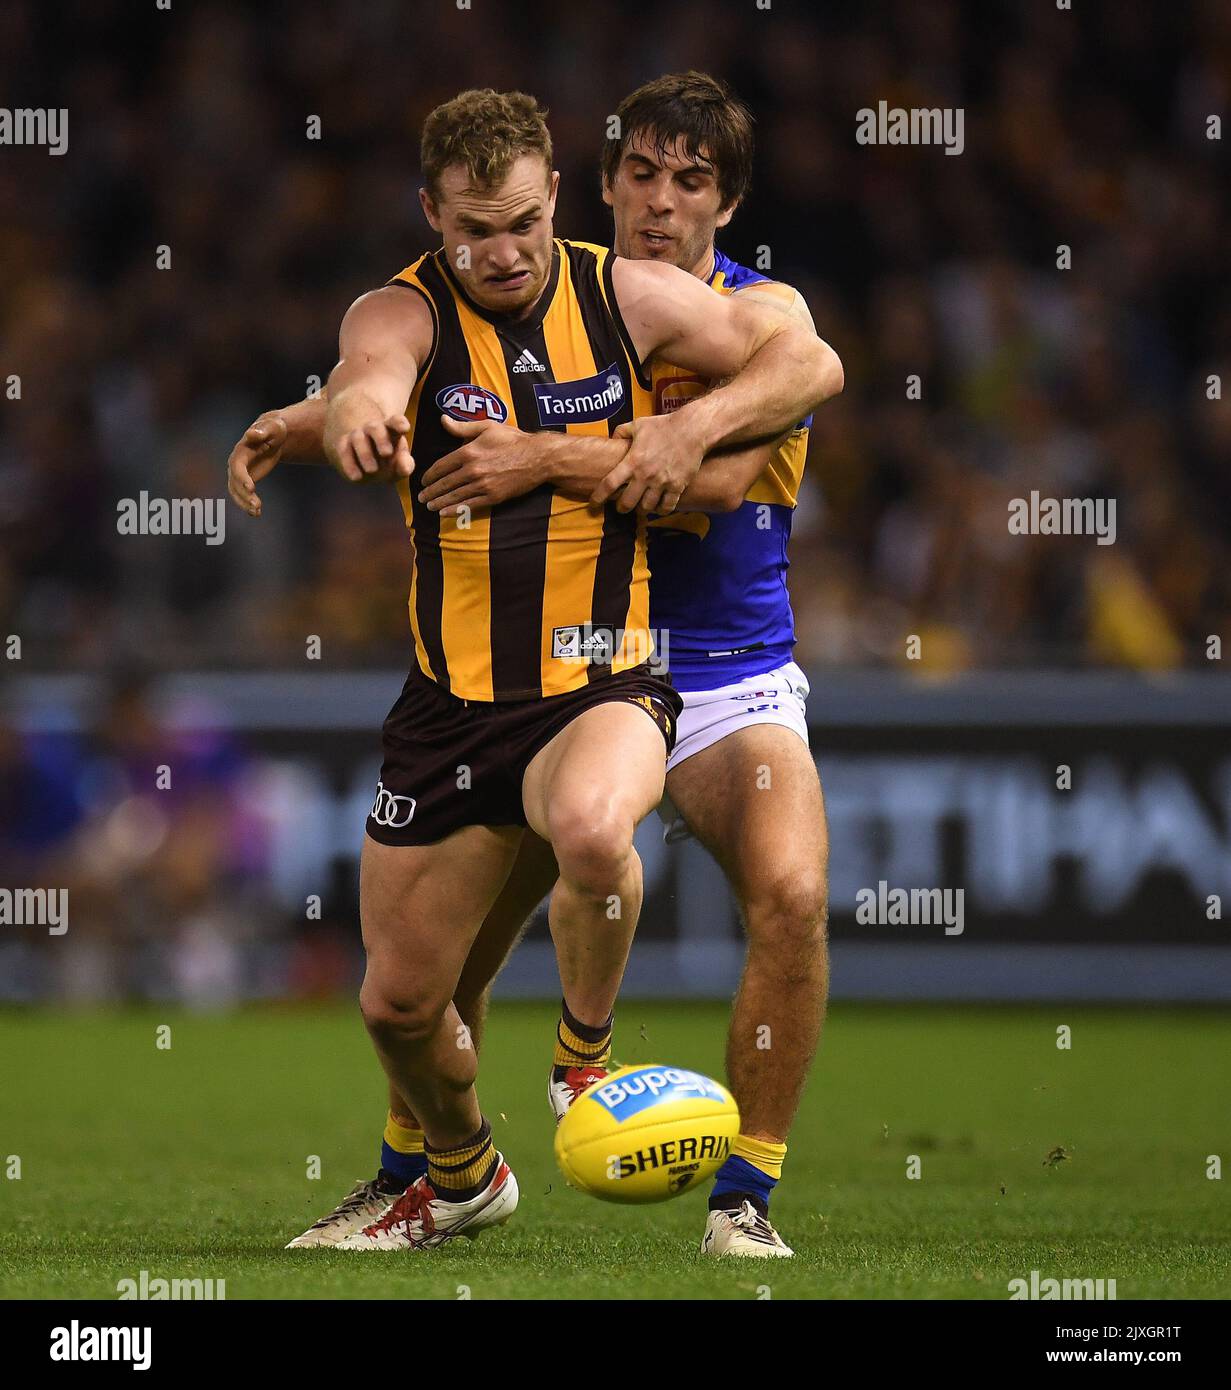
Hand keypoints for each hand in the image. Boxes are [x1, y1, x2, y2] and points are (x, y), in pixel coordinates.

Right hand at [227, 416, 287, 517]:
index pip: (237, 467)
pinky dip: (247, 505)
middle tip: (256, 505)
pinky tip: (256, 513)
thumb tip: (252, 433)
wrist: (273, 436)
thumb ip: (262, 431)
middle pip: (235, 482)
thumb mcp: (271, 427)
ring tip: (257, 512)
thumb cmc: (273, 429)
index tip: (251, 488)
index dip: (242, 478)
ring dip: (245, 503)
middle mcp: (236, 463)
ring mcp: (239, 473)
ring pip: (236, 491)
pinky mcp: (245, 481)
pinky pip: (242, 495)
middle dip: (244, 495)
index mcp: (241, 451)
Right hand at [327, 413, 413, 484]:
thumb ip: (405, 466)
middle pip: (376, 428)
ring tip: (372, 470)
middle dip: (381, 439)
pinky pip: (344, 451)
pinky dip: (349, 464)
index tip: (404, 428)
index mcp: (391, 431)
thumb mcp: (399, 466)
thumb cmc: (387, 463)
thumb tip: (405, 468)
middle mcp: (373, 430)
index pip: (396, 422)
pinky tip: (357, 478)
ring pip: (358, 438)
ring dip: (365, 454)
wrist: (363, 465)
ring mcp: (357, 435)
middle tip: (387, 453)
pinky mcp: (343, 445)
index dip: (399, 423)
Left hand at [416, 416, 544, 513]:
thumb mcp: (488, 426)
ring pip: (454, 496)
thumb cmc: (514, 439)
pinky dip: (455, 510)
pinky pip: (469, 505)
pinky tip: (445, 513)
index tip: (424, 480)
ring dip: (439, 503)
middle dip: (431, 492)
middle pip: (445, 483)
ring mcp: (482, 485)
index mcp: (469, 451)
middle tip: (421, 498)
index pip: (441, 466)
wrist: (538, 458)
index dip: (430, 475)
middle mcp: (472, 469)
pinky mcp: (493, 497)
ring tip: (429, 507)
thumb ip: (462, 427)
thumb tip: (442, 420)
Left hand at [591, 414, 704, 513]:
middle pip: (627, 503)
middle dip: (622, 507)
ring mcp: (662, 483)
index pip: (610, 484)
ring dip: (641, 509)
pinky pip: (666, 507)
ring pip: (646, 508)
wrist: (692, 430)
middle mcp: (645, 475)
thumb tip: (613, 438)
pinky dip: (660, 509)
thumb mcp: (639, 424)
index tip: (594, 503)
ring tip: (641, 505)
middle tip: (622, 506)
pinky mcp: (677, 487)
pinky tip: (658, 506)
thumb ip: (622, 431)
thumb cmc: (664, 426)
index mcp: (632, 461)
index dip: (599, 496)